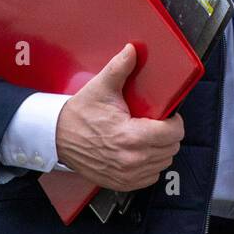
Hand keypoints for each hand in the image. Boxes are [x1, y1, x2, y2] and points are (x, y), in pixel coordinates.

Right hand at [54, 43, 183, 190]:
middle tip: (158, 122)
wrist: (58, 137)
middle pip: (171, 148)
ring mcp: (127, 175)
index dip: (175, 122)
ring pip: (163, 163)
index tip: (168, 115)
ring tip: (150, 135)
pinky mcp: (121, 183)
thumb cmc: (80, 113)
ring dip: (161, 150)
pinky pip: (151, 177)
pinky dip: (151, 165)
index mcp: (131, 136)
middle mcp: (131, 160)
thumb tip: (133, 49)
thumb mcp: (101, 87)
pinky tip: (141, 151)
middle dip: (169, 134)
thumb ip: (120, 67)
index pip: (172, 133)